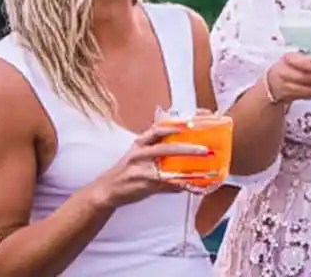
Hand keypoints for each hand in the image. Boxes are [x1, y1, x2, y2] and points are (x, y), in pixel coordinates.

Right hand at [90, 123, 210, 208]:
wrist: (106, 190)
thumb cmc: (126, 171)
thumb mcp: (139, 155)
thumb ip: (160, 150)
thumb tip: (186, 151)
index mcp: (141, 142)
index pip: (160, 128)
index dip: (178, 124)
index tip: (193, 121)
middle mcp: (141, 153)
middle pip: (166, 147)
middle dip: (187, 147)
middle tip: (204, 148)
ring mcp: (142, 169)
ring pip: (168, 167)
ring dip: (187, 166)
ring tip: (204, 167)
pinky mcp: (145, 184)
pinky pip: (168, 184)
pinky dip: (183, 186)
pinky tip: (194, 187)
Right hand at [263, 51, 310, 103]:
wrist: (271, 83)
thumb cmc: (288, 67)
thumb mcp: (296, 58)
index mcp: (288, 59)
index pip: (306, 64)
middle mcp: (285, 73)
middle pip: (309, 78)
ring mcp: (287, 87)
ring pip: (310, 88)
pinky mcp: (291, 96)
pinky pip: (309, 95)